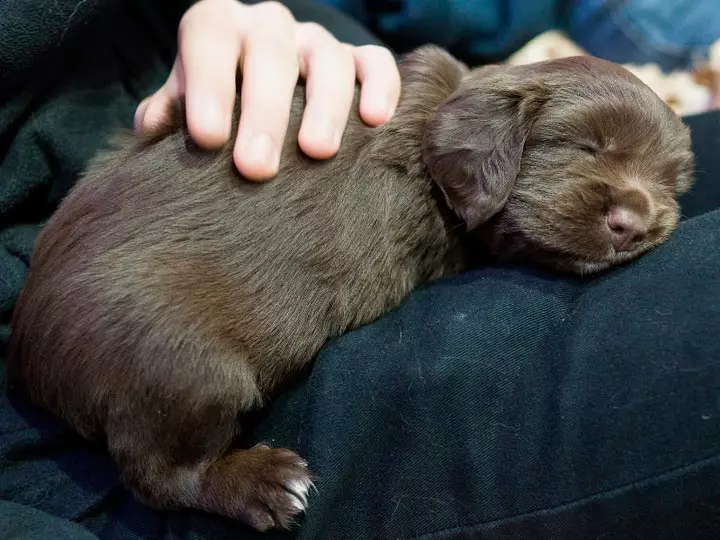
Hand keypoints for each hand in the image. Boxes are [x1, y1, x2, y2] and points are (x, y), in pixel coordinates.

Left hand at [134, 0, 400, 180]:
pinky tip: (375, 121)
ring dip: (324, 105)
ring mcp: (315, 43)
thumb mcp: (184, 114)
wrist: (258, 110)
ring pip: (327, 58)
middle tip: (257, 169)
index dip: (208, 83)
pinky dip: (380, 86)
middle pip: (269, 52)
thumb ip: (169, 116)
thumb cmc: (217, 119)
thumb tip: (159, 128)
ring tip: (318, 152)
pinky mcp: (356, 61)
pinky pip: (375, 62)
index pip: (210, 36)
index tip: (208, 138)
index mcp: (218, 29)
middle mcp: (268, 27)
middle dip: (264, 111)